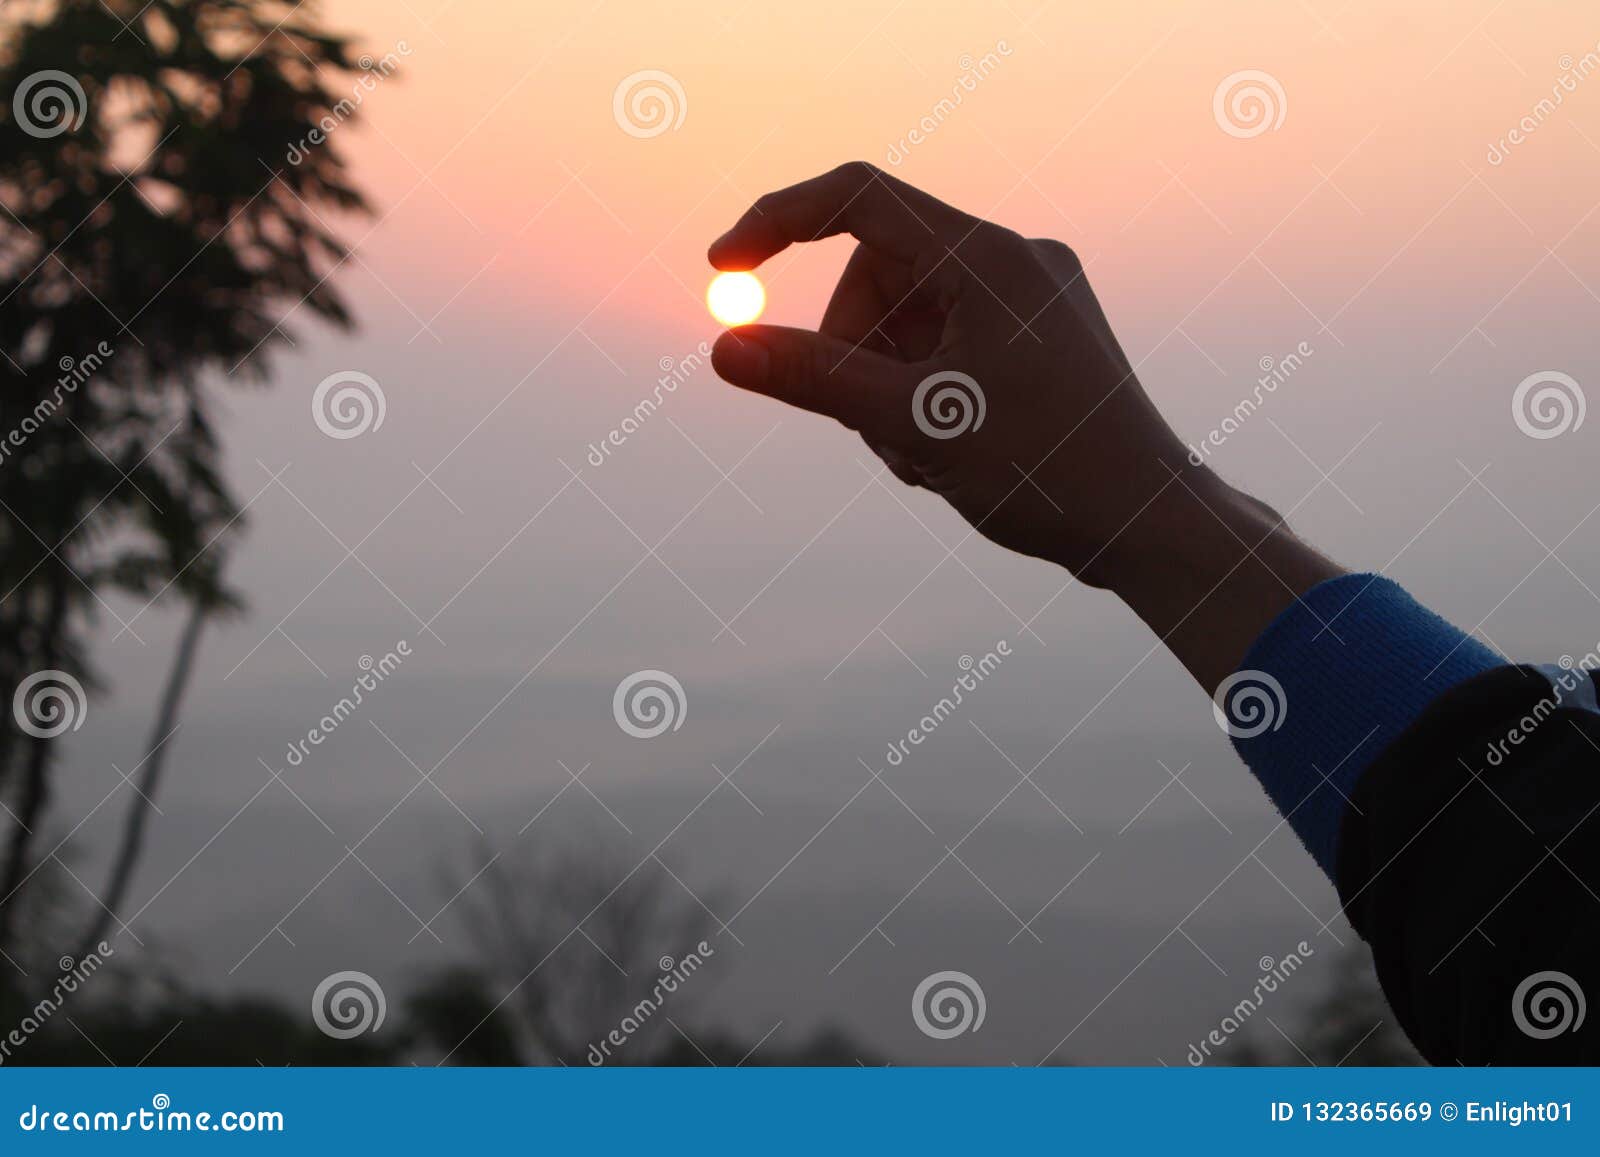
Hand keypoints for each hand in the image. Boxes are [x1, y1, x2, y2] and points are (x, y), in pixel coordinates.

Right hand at [707, 162, 1190, 587]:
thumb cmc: (1048, 473)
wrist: (1150, 524)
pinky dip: (921, 393)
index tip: (722, 270)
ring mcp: (1030, 300)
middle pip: (877, 274)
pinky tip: (943, 455)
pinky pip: (945, 343)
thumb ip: (815, 380)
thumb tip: (725, 347)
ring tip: (916, 455)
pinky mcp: (1036, 337)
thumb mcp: (915, 425)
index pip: (858, 199)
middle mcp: (1015, 262)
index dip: (777, 222)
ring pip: (905, 319)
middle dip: (850, 349)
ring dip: (884, 385)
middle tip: (866, 425)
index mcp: (990, 259)